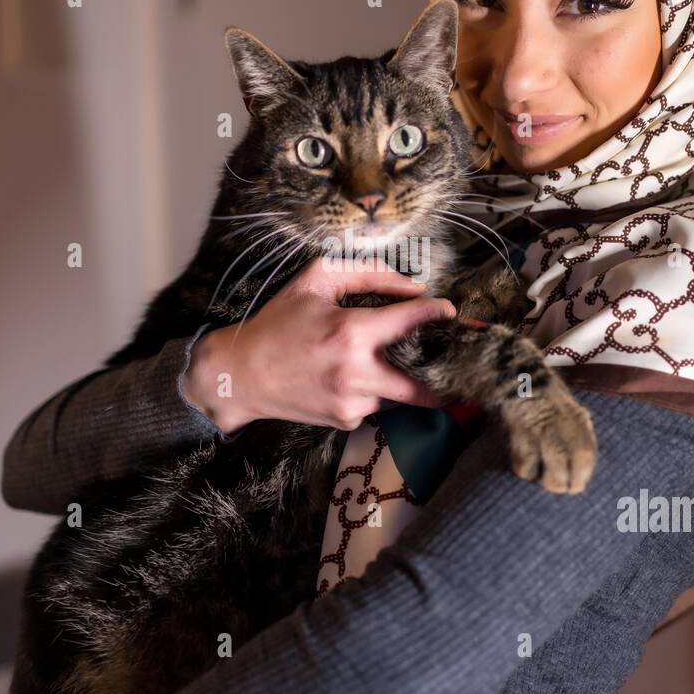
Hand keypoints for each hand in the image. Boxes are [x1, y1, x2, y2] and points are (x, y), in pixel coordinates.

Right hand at [181, 256, 455, 433]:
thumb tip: (411, 287)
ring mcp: (353, 402)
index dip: (438, 314)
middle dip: (442, 374)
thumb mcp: (315, 282)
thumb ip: (366, 273)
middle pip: (423, 384)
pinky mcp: (346, 420)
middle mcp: (357, 373)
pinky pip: (375, 403)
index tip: (451, 312)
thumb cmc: (277, 324)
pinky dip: (373, 390)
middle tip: (451, 359)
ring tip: (383, 362)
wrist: (241, 376)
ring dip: (400, 379)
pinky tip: (348, 378)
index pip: (413, 322)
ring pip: (399, 393)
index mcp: (352, 333)